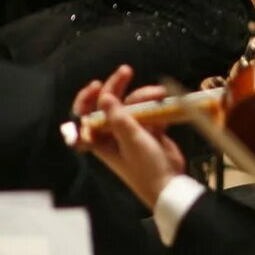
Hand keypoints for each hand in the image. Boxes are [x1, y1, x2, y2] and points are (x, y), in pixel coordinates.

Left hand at [76, 65, 184, 207]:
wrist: (169, 184)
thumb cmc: (145, 167)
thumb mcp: (131, 141)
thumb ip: (118, 118)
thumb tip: (103, 96)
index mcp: (100, 138)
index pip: (84, 115)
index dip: (86, 99)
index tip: (98, 85)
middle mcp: (113, 133)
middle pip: (110, 104)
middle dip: (117, 86)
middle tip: (127, 70)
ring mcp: (132, 131)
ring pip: (133, 105)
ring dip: (145, 96)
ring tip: (160, 93)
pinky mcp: (150, 131)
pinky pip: (150, 112)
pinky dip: (157, 106)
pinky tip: (165, 103)